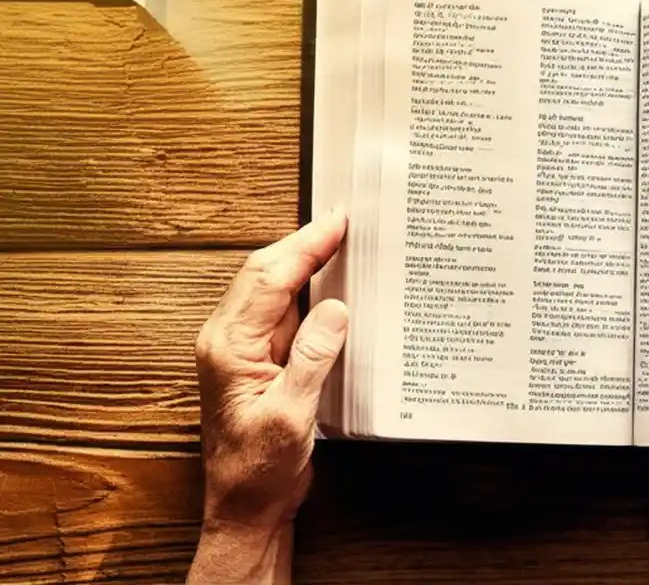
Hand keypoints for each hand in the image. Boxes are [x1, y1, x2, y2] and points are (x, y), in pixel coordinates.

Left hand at [189, 209, 347, 583]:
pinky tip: (332, 284)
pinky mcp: (258, 359)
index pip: (269, 278)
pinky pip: (283, 312)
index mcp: (227, 346)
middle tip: (345, 220)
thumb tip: (335, 310)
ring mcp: (242, 347)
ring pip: (274, 287)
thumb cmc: (258, 469)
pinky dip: (307, 289)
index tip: (337, 222)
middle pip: (267, 272)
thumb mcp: (290, 416)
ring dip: (306, 261)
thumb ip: (312, 359)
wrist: (245, 505)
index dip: (306, 245)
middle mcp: (228, 339)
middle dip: (306, 242)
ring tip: (342, 240)